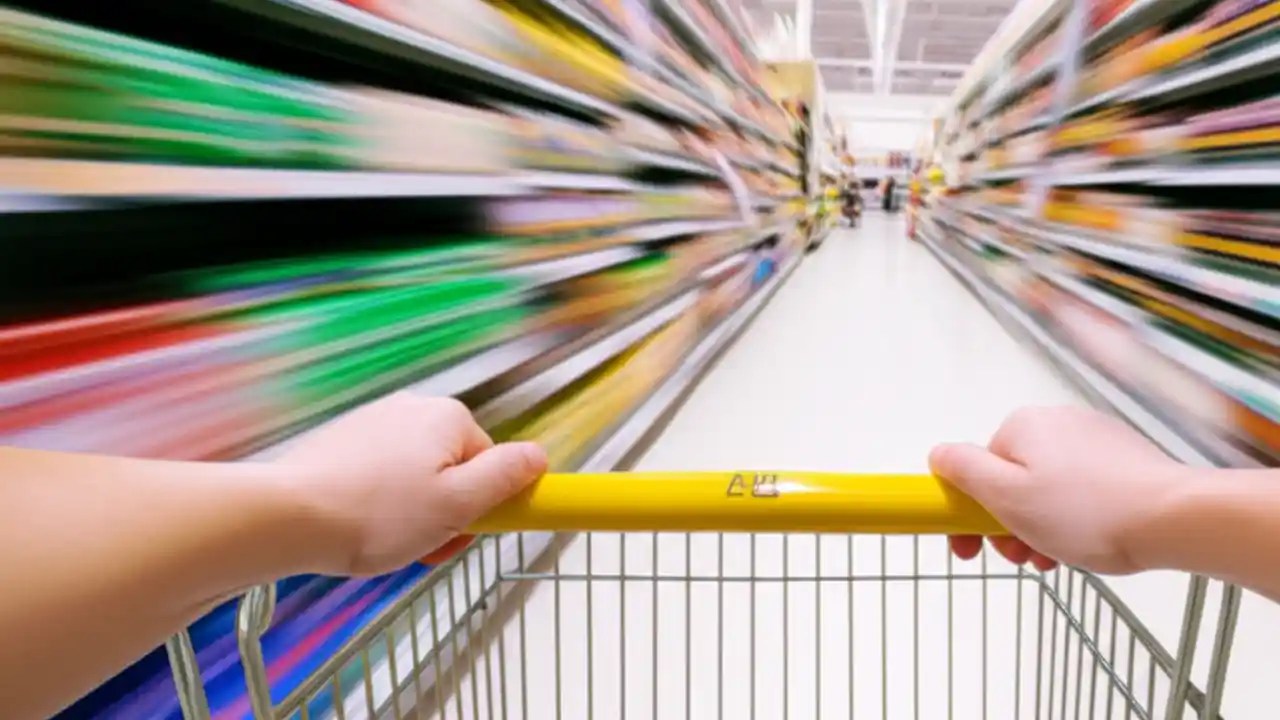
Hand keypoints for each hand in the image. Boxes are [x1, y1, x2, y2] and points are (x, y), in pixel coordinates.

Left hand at [277, 392, 546, 575]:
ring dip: (413, 512)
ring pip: (417, 476)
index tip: (458, 533)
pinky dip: (380, 503)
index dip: (482, 508)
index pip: (492, 465)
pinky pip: (382, 475)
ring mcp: (374, 421)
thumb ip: (506, 478)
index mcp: (448, 418)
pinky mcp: (343, 441)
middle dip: (445, 512)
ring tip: (385, 540)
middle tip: (421, 544)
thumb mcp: (457, 504)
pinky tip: (361, 528)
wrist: (287, 516)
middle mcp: (413, 408)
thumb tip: (538, 457)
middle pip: (454, 469)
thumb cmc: (374, 515)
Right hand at [929, 405, 1185, 573]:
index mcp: (1022, 426)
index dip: (966, 512)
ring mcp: (1094, 438)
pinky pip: (1080, 488)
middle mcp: (1056, 422)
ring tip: (1055, 559)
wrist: (1174, 518)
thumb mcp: (1007, 497)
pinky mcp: (1125, 458)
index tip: (971, 550)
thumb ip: (963, 472)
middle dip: (1007, 523)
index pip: (975, 467)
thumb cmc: (1084, 512)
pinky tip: (1086, 543)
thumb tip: (938, 454)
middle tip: (1021, 558)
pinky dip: (1073, 516)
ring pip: (1046, 487)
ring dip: (1039, 525)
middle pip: (1011, 478)